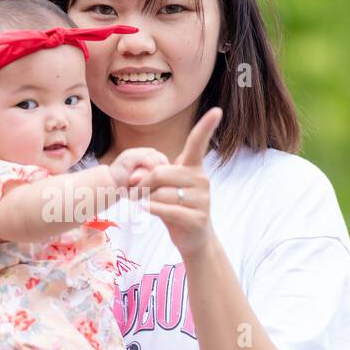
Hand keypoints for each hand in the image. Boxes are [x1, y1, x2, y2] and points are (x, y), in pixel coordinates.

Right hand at [108, 146, 168, 192]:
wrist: (106, 186)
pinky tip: (153, 177)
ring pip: (153, 156)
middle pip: (158, 155)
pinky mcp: (129, 157)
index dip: (165, 166)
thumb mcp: (140, 181)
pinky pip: (146, 159)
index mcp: (139, 156)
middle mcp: (136, 152)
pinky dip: (152, 167)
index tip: (169, 178)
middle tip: (167, 178)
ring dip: (159, 167)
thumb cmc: (123, 188)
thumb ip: (149, 177)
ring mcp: (132, 154)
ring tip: (162, 178)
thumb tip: (165, 181)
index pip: (159, 156)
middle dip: (164, 166)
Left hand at [137, 107, 222, 258]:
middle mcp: (202, 180)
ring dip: (147, 200)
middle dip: (143, 183)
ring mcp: (202, 199)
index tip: (217, 110)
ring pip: (162, 194)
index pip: (198, 144)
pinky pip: (166, 209)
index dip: (206, 127)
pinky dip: (152, 209)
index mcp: (194, 168)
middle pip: (162, 173)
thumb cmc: (176, 209)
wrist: (194, 239)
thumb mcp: (164, 189)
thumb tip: (132, 179)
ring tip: (146, 204)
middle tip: (134, 191)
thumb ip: (150, 179)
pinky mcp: (197, 218)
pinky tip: (146, 209)